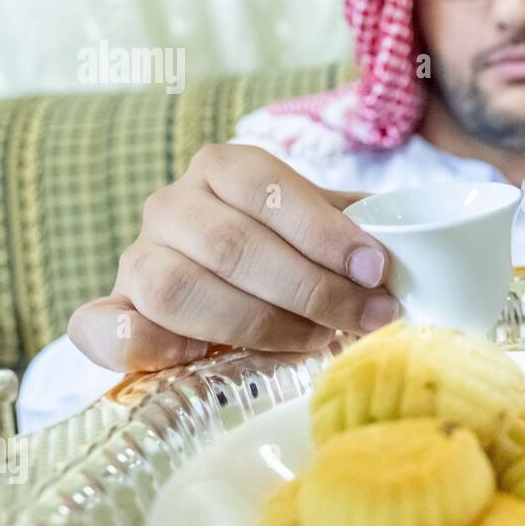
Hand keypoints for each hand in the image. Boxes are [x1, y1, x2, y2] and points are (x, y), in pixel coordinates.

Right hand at [69, 144, 398, 371]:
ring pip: (177, 288)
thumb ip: (361, 232)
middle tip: (365, 318)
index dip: (322, 230)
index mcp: (223, 169)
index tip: (376, 268)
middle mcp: (170, 206)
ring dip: (255, 323)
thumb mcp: (325, 231)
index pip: (267, 188)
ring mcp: (135, 259)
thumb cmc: (289, 255)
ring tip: (315, 341)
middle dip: (308, 288)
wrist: (226, 286)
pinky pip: (102, 328)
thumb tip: (422, 253)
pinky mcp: (113, 312)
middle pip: (230, 244)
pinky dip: (143, 346)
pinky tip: (199, 357)